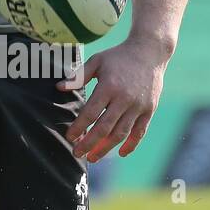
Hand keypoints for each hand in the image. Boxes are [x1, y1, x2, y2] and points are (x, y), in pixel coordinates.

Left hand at [57, 35, 169, 162]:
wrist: (150, 51)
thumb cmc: (118, 56)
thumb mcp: (97, 61)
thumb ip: (78, 76)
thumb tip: (59, 87)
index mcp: (109, 86)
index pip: (90, 113)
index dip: (79, 127)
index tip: (70, 137)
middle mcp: (124, 98)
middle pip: (104, 128)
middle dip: (89, 144)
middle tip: (77, 153)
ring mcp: (138, 106)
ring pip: (121, 133)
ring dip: (106, 148)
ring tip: (93, 158)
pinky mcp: (149, 110)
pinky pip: (139, 132)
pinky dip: (131, 145)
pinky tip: (120, 153)